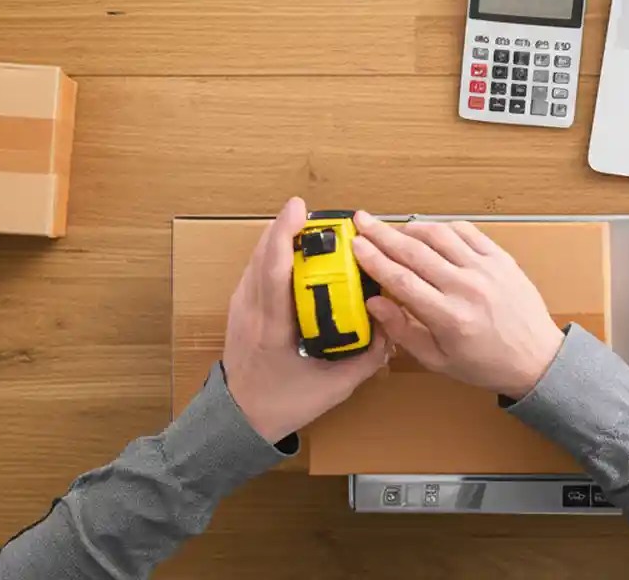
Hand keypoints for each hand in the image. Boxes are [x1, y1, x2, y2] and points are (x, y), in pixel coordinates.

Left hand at [222, 197, 391, 442]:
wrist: (238, 420)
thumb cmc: (281, 405)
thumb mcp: (332, 388)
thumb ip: (365, 360)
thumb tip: (391, 332)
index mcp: (272, 329)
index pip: (274, 272)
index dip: (285, 236)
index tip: (299, 208)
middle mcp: (251, 312)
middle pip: (262, 256)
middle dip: (285, 227)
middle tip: (313, 211)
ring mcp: (241, 309)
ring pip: (255, 259)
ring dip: (278, 238)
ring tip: (304, 224)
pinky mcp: (240, 310)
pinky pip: (254, 270)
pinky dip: (271, 253)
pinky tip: (290, 250)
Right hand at [351, 211, 563, 398]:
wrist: (536, 358)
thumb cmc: (486, 363)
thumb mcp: (438, 360)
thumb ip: (403, 331)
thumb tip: (375, 303)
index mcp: (449, 317)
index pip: (401, 280)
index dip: (374, 259)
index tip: (356, 246)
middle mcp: (466, 288)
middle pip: (415, 252)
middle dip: (382, 234)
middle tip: (362, 221)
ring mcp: (486, 269)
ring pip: (440, 235)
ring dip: (411, 227)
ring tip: (391, 227)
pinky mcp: (501, 259)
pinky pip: (467, 232)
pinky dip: (444, 227)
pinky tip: (429, 231)